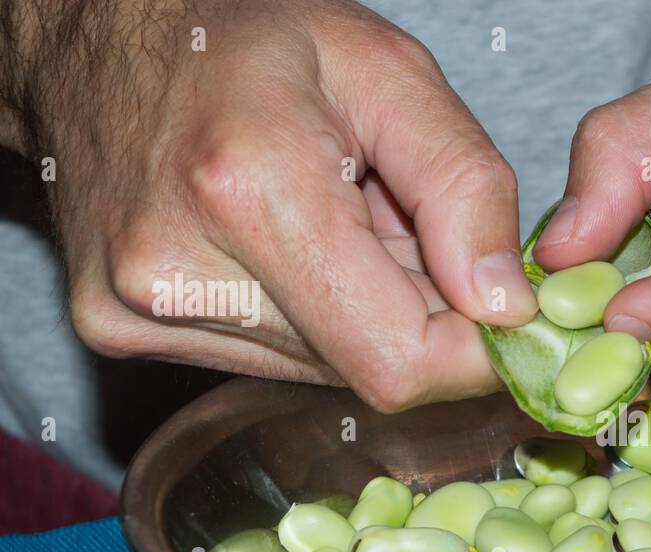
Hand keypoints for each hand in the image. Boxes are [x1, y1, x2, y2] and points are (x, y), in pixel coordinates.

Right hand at [1, 0, 533, 409]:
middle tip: (400, 227)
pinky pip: (269, 360)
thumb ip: (464, 185)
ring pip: (322, 372)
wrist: (97, 29)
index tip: (501, 307)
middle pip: (365, 368)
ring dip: (361, 312)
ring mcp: (136, 310)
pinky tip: (286, 245)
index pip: (399, 361)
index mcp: (248, 191)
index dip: (473, 351)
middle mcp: (177, 273)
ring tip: (333, 222)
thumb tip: (506, 306)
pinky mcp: (118, 328)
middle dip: (417, 314)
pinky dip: (308, 315)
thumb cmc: (246, 33)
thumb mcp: (388, 70)